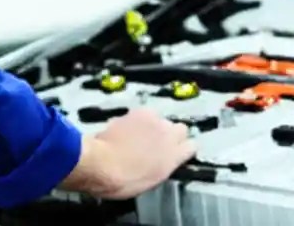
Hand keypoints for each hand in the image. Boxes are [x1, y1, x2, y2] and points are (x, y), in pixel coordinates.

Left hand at [57, 108, 195, 199]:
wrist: (102, 163)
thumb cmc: (123, 180)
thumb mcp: (151, 180)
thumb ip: (165, 165)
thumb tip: (165, 160)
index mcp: (175, 157)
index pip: (192, 146)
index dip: (183, 149)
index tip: (176, 152)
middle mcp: (171, 136)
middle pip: (181, 129)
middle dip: (171, 135)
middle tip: (157, 144)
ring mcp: (157, 122)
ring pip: (163, 120)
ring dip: (155, 126)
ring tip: (140, 136)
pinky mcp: (142, 112)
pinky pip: (147, 113)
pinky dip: (140, 120)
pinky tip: (130, 128)